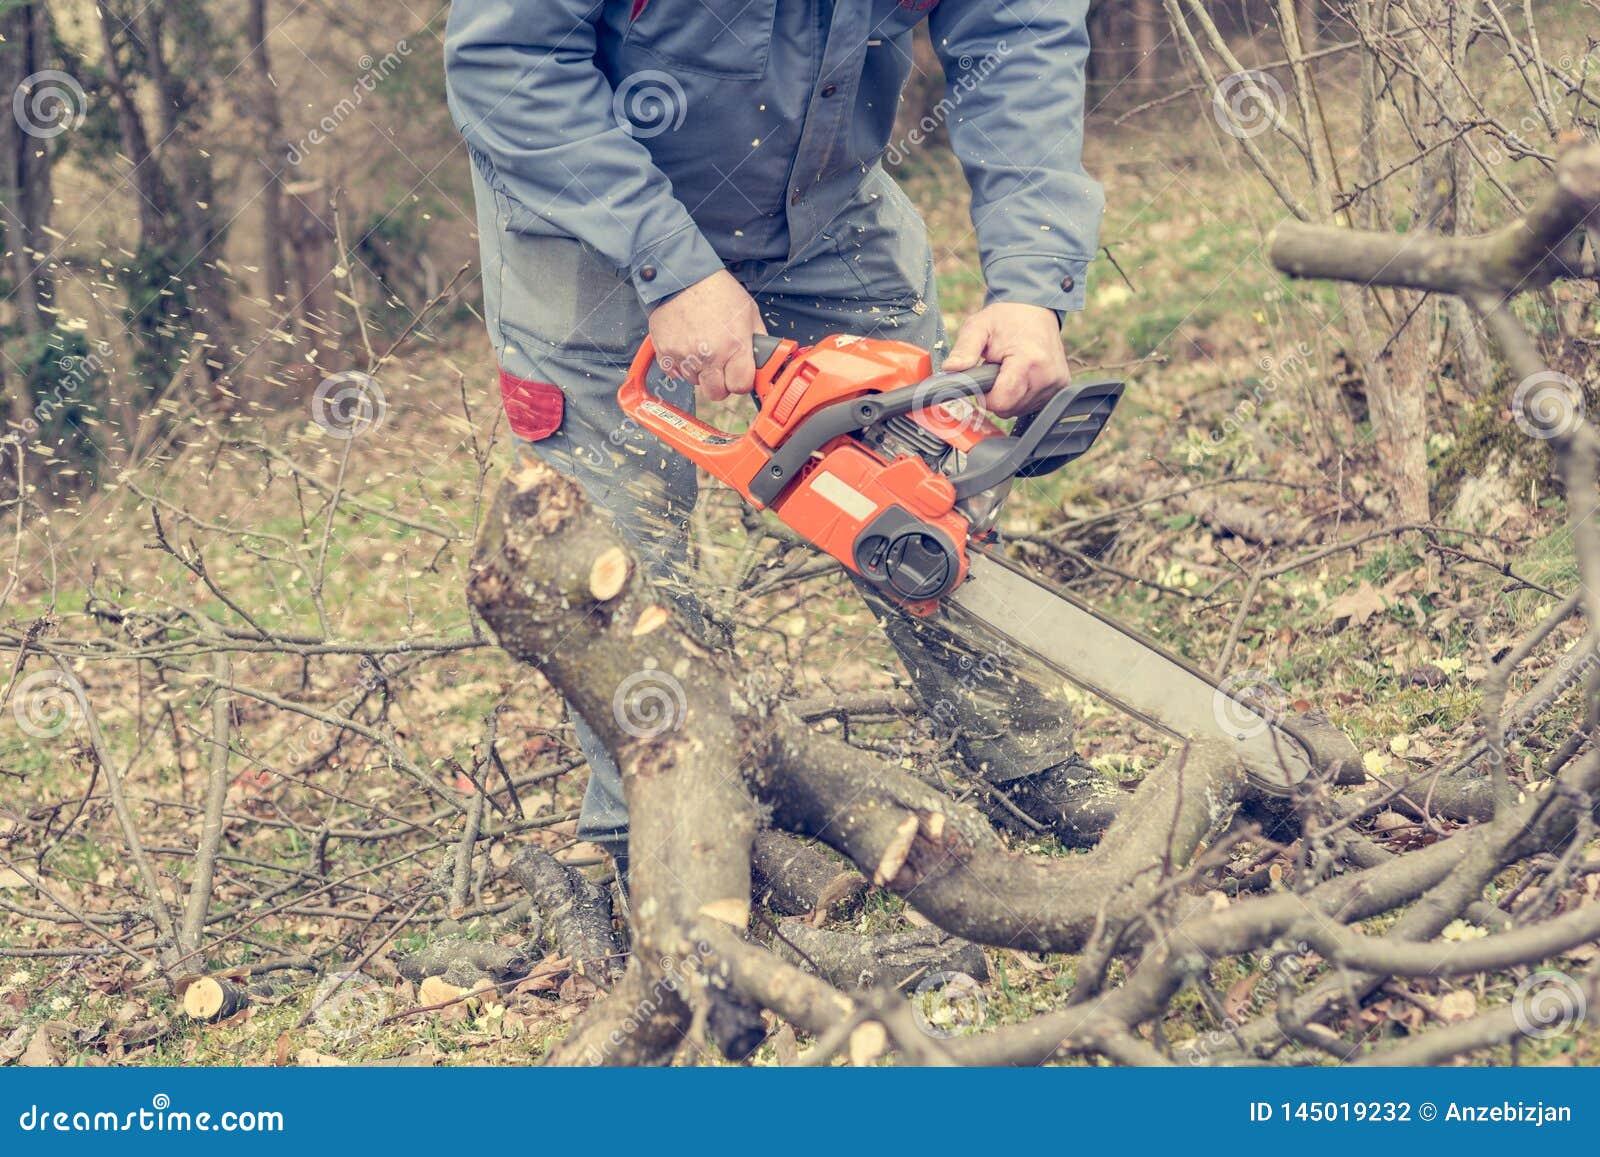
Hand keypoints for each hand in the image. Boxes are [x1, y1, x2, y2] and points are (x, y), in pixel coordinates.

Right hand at [646, 270, 766, 401]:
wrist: (682, 277)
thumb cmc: (717, 291)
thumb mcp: (749, 312)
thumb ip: (757, 340)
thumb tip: (765, 360)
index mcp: (734, 346)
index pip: (741, 387)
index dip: (741, 382)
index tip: (740, 374)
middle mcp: (709, 355)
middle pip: (716, 394)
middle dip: (721, 384)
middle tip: (721, 367)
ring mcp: (685, 356)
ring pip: (695, 383)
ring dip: (700, 371)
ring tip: (702, 346)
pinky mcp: (666, 353)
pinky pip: (675, 373)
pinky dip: (682, 364)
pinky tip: (688, 345)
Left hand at [942, 303, 1070, 418]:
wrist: (1035, 309)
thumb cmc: (1006, 318)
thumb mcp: (978, 327)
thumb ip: (964, 349)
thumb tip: (950, 368)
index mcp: (1029, 360)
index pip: (1001, 402)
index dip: (985, 396)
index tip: (984, 378)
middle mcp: (1048, 375)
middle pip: (1010, 409)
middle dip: (997, 395)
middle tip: (996, 370)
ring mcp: (1057, 383)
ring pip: (1020, 410)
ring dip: (1009, 396)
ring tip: (1009, 370)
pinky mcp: (1061, 386)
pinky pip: (1033, 405)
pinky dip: (1022, 395)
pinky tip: (1021, 376)